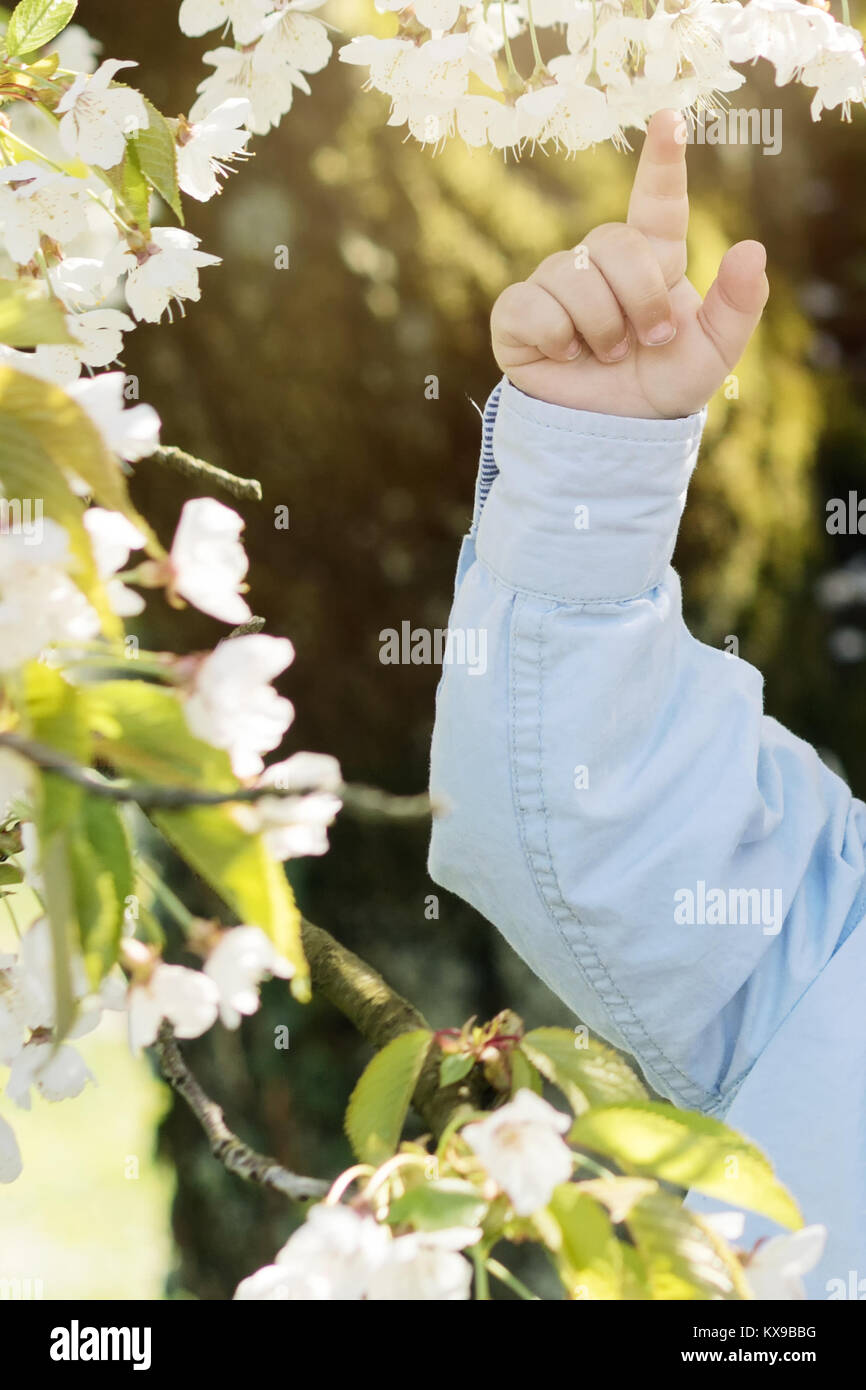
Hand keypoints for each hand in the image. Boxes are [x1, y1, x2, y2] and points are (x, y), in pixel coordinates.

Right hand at [490, 110, 769, 419]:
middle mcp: (599, 263)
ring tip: (607, 356)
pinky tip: (565, 356)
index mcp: (651, 261)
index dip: (662, 161)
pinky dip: (556, 336)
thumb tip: (751, 248)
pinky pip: (531, 305)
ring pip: (574, 275)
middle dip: (638, 297)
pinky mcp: (517, 315)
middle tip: (647, 341)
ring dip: (600, 326)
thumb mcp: (713, 354)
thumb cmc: (660, 389)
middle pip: (614, 242)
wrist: (611, 436)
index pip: (656, 203)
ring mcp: (555, 285)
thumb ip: (737, 305)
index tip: (670, 120)